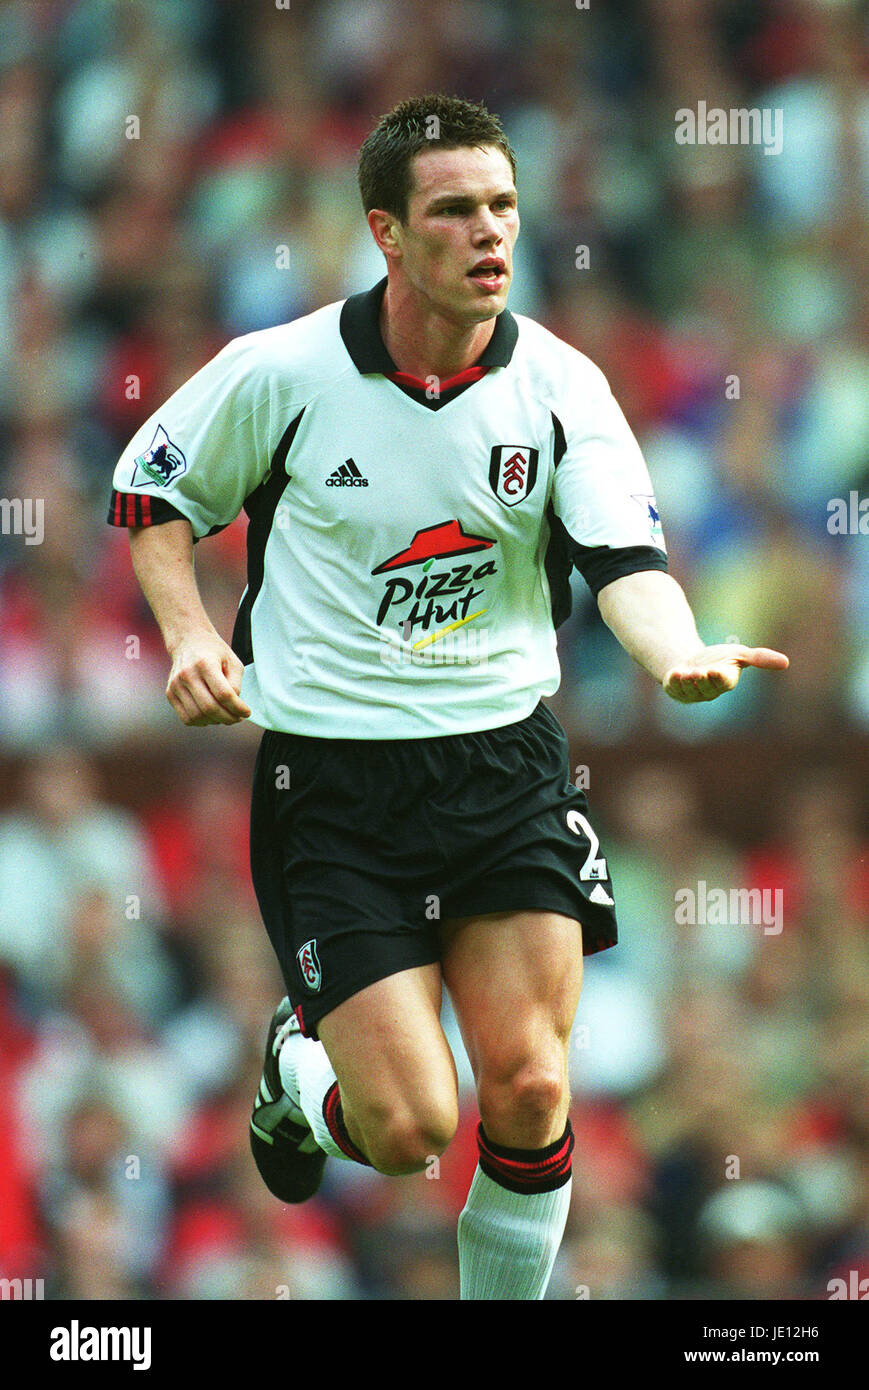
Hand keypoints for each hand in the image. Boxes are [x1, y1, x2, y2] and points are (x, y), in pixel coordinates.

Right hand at [166, 630, 251, 725]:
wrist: (188, 641)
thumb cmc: (214, 652)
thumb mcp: (233, 662)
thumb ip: (235, 684)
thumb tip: (234, 707)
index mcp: (205, 663)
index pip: (223, 694)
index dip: (238, 708)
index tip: (247, 712)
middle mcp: (187, 674)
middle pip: (210, 707)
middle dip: (228, 718)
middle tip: (238, 718)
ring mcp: (175, 685)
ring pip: (197, 716)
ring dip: (215, 721)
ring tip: (225, 716)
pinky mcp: (170, 693)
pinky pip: (186, 718)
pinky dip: (202, 721)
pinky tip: (211, 716)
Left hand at [663, 643, 788, 702]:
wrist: (690, 660)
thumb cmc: (718, 659)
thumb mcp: (739, 655)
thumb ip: (760, 658)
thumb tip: (786, 662)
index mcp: (725, 682)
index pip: (723, 681)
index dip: (718, 677)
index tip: (714, 671)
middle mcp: (708, 690)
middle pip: (705, 687)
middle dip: (701, 679)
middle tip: (698, 672)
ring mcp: (691, 692)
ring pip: (689, 689)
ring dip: (687, 682)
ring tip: (685, 673)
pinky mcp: (675, 690)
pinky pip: (674, 688)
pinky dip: (674, 682)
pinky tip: (674, 674)